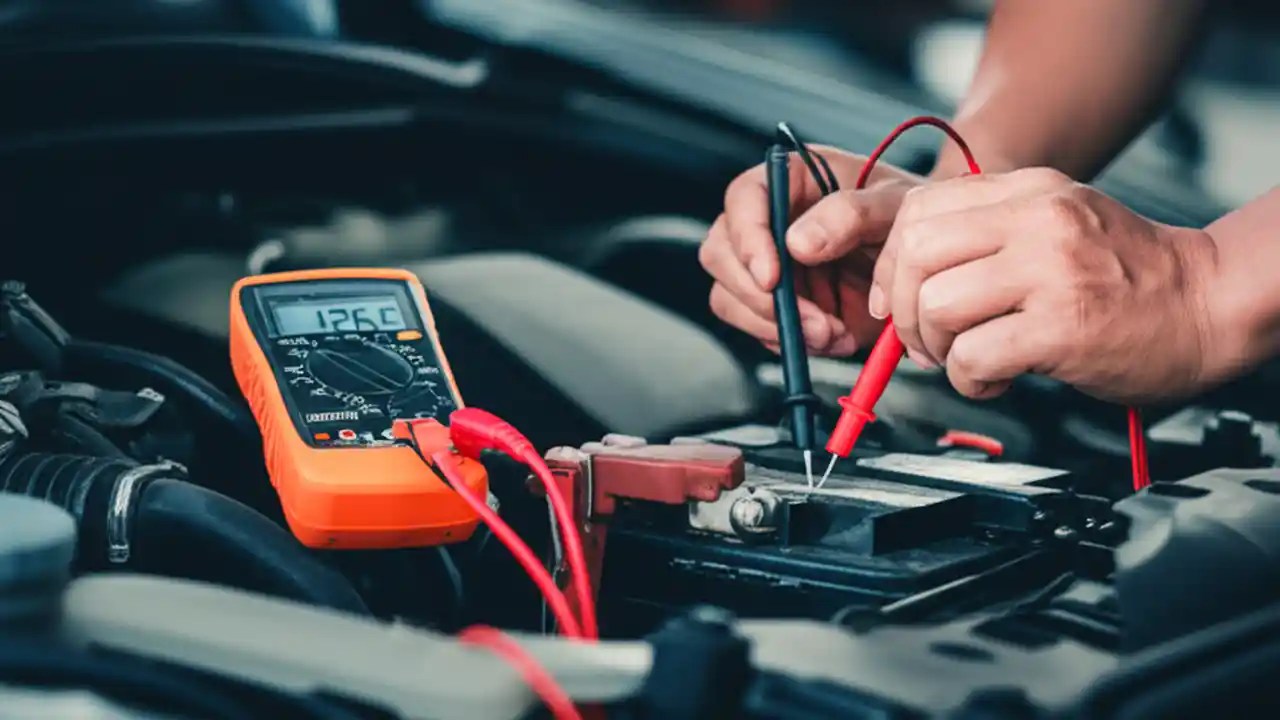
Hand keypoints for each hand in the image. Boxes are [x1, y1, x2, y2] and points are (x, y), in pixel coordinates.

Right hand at [699, 147, 919, 354]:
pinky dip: (790, 342)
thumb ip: (851, 214)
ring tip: (831, 332)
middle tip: (812, 320)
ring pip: (729, 297)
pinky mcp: (775, 304)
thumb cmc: (912, 219)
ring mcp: (767, 265)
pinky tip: (832, 336)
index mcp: (792, 180)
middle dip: (759, 297)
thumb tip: (797, 243)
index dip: (748, 239)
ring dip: (775, 325)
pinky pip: (757, 328)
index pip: (744, 199)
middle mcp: (768, 220)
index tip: (772, 278)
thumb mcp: (895, 206)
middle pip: (720, 253)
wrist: (927, 264)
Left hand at [870, 168, 1222, 403]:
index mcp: (1029, 190)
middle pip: (915, 253)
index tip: (898, 301)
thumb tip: (901, 282)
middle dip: (905, 309)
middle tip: (927, 342)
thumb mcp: (1054, 226)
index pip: (919, 209)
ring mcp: (1051, 270)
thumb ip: (985, 236)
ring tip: (967, 359)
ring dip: (937, 348)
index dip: (892, 263)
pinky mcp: (1063, 326)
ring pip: (937, 304)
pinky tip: (995, 379)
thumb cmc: (1125, 277)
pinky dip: (968, 379)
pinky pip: (972, 355)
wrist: (1208, 304)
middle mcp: (1038, 220)